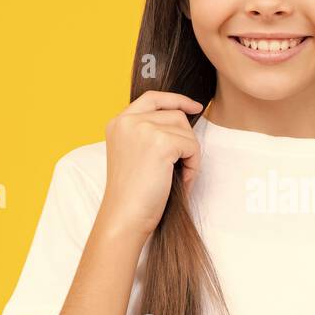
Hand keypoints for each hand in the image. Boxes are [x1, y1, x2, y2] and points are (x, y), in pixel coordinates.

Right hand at [97, 90, 202, 238]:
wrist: (125, 216)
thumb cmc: (132, 193)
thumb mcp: (133, 153)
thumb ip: (148, 133)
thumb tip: (183, 118)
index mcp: (118, 122)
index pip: (152, 98)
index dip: (176, 100)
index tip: (195, 107)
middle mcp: (127, 120)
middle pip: (175, 115)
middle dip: (185, 140)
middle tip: (181, 168)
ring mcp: (143, 129)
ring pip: (186, 130)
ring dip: (190, 155)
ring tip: (178, 176)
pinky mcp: (160, 142)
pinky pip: (192, 146)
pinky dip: (193, 165)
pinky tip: (181, 181)